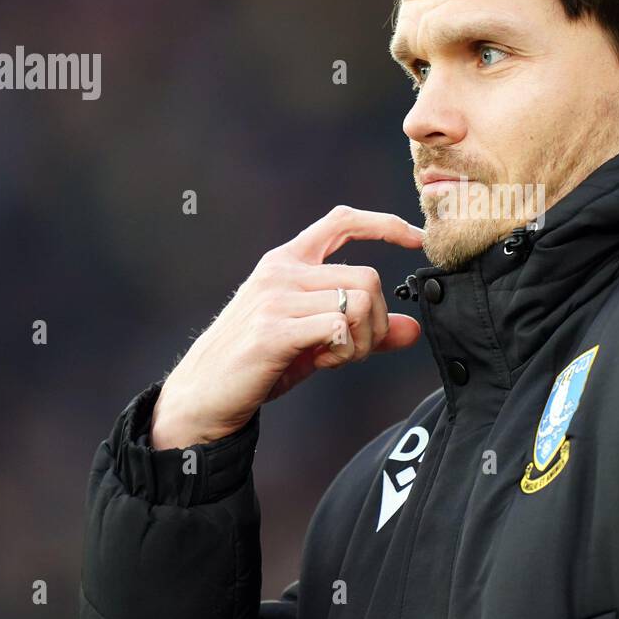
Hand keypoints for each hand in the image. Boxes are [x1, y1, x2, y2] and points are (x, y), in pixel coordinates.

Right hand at [150, 205, 424, 448]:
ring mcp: (274, 298)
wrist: (202, 396)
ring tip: (332, 356)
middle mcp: (281, 271)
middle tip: (353, 349)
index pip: (342, 221)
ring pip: (358, 303)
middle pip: (367, 277)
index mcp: (287, 261)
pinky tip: (320, 362)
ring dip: (361, 342)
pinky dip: (343, 352)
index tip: (417, 239)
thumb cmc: (259, 362)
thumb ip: (362, 329)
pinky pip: (338, 329)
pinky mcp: (272, 330)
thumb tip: (413, 329)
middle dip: (377, 322)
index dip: (385, 224)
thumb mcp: (315, 339)